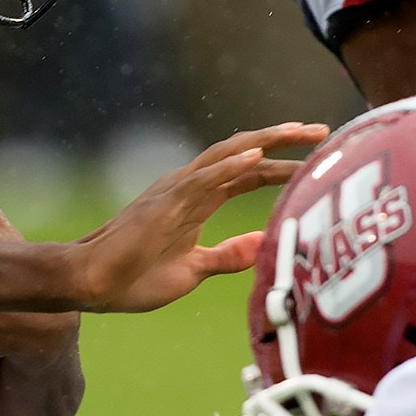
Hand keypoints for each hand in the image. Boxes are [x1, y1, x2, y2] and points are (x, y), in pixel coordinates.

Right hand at [70, 123, 327, 312]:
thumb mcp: (194, 269)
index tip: (319, 161)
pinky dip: (229, 166)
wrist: (92, 284)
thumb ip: (228, 255)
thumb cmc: (134, 278)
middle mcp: (190, 187)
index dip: (283, 166)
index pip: (249, 175)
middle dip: (284, 141)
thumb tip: (263, 244)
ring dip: (264, 141)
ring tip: (297, 131)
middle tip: (324, 130)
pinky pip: (202, 180)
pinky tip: (255, 156)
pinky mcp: (163, 204)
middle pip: (244, 154)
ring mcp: (176, 191)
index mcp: (198, 201)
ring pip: (226, 155)